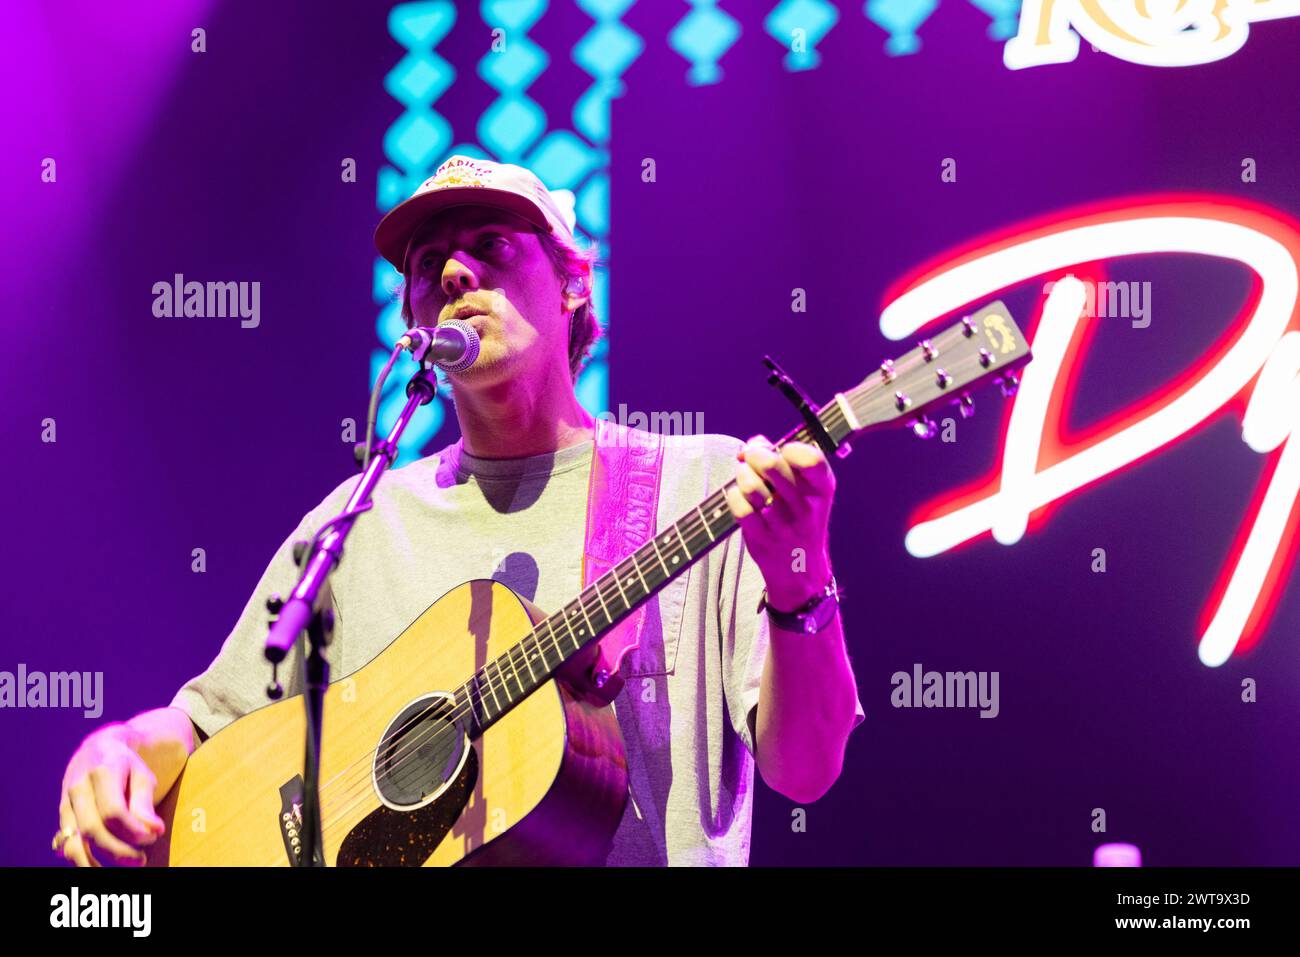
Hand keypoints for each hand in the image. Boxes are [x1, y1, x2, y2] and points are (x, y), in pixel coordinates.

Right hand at [57, 724, 165, 866]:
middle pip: (92, 829)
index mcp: (103, 772)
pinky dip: (81, 859)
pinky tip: (100, 865)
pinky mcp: (62, 817)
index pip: (113, 811)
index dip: (132, 830)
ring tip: (120, 868)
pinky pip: (65, 845)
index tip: (152, 837)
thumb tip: (154, 831)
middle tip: (141, 860)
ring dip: (95, 863)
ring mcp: (66, 804)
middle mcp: (78, 788)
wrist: (97, 751)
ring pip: (73, 842)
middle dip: (117, 850)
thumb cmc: (127, 767)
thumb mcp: (142, 776)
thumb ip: (145, 804)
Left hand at [724, 435, 835, 609]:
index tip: (782, 450)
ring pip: (751, 486)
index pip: (811, 459)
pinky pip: (739, 507)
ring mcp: (784, 525)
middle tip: (751, 458)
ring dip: (742, 476)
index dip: (789, 448)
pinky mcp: (762, 539)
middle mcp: (806, 507)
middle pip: (773, 466)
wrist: (801, 569)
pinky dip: (734, 496)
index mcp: (822, 488)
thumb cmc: (799, 516)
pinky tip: (740, 498)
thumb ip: (782, 458)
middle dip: (754, 455)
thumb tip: (753, 444)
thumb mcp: (806, 489)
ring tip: (745, 478)